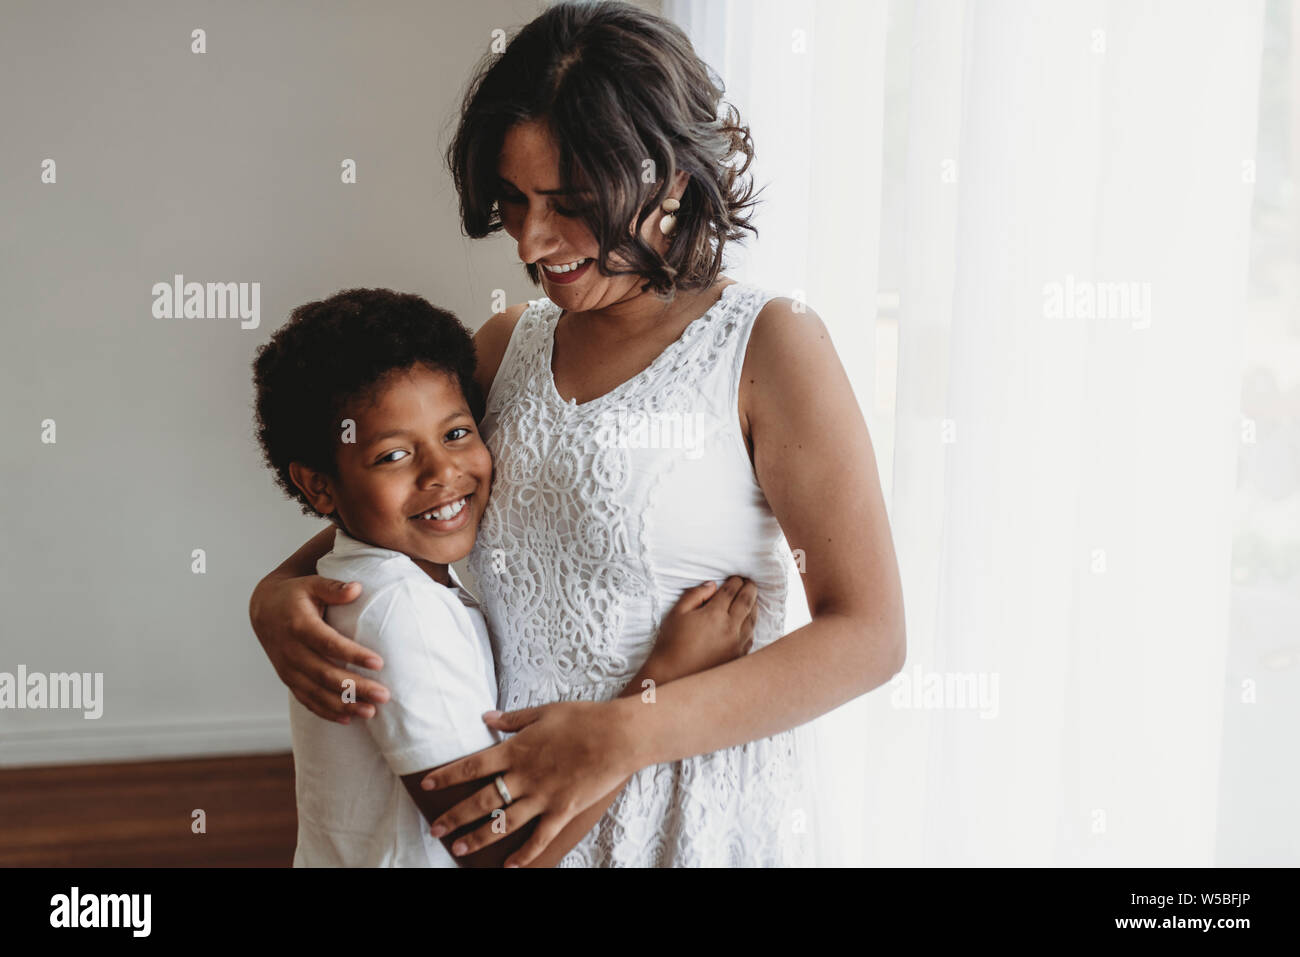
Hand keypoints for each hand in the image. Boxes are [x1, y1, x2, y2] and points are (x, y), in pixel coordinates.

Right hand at [249, 573, 389, 722]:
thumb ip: (334, 588)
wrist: (264, 610)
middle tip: (384, 695)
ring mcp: (288, 669)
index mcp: (299, 626)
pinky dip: (326, 711)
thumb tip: (357, 588)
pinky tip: (348, 719)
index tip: (379, 663)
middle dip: (355, 687)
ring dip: (344, 705)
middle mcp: (291, 651)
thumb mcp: (311, 584)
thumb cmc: (295, 595)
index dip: (353, 654)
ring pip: (316, 693)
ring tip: (371, 712)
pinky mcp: (288, 679)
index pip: (328, 643)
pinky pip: (307, 700)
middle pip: (325, 674)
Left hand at [419, 699, 636, 866]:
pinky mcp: (563, 811)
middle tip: (434, 828)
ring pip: (503, 823)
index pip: (472, 765)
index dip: (447, 775)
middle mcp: (525, 776)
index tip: (426, 784)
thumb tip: (486, 718)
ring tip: (457, 848)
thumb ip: (513, 719)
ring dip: (478, 836)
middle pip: (481, 800)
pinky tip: (509, 867)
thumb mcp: (544, 711)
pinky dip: (524, 854)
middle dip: (454, 815)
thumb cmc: (583, 718)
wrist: (619, 735)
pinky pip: (539, 838)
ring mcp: (543, 796)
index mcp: (517, 750)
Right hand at [648, 576, 757, 680]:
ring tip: (752, 598)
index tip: (736, 577)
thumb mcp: (677, 613)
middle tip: (750, 582)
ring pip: (752, 619)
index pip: (731, 591)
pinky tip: (749, 621)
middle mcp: (730, 628)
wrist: (673, 676)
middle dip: (750, 589)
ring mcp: (737, 644)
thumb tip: (712, 585)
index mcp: (714, 615)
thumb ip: (695, 595)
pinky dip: (752, 624)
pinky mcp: (738, 656)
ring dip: (754, 606)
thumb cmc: (671, 643)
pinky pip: (751, 636)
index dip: (735, 581)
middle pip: (746, 602)